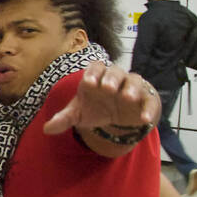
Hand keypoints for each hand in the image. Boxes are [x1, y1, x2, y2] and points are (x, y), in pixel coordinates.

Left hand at [42, 62, 160, 135]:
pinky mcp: (146, 99)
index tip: (88, 83)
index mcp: (97, 78)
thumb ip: (64, 118)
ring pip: (134, 81)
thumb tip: (46, 129)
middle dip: (111, 78)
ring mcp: (132, 88)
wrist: (119, 117)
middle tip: (108, 88)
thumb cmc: (96, 108)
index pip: (95, 68)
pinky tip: (144, 119)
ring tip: (127, 98)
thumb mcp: (80, 114)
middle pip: (115, 71)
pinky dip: (148, 109)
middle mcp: (115, 79)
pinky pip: (150, 101)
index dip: (92, 73)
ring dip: (131, 88)